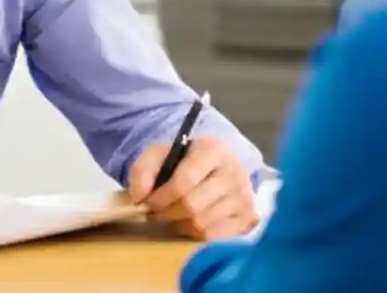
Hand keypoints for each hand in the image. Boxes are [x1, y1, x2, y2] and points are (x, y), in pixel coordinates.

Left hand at [128, 137, 258, 240]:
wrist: (213, 168)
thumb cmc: (183, 161)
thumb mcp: (158, 155)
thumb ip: (142, 170)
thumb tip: (139, 197)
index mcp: (213, 150)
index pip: (184, 181)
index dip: (161, 196)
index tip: (147, 201)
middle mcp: (235, 172)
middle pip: (192, 205)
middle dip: (167, 212)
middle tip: (156, 211)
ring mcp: (244, 197)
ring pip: (201, 223)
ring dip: (179, 223)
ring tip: (172, 214)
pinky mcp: (247, 218)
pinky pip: (213, 236)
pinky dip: (194, 233)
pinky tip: (188, 221)